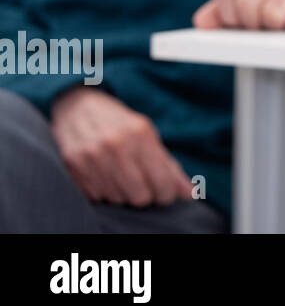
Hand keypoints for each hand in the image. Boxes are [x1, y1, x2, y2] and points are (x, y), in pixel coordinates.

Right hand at [50, 87, 191, 206]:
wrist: (76, 106)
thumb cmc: (119, 123)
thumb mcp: (149, 136)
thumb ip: (169, 167)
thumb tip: (191, 193)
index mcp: (140, 134)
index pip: (162, 183)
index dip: (166, 193)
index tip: (164, 191)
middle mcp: (115, 145)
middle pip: (140, 197)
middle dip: (145, 195)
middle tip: (143, 184)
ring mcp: (91, 156)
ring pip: (117, 199)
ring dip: (122, 193)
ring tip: (120, 175)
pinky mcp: (72, 166)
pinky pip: (96, 196)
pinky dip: (103, 191)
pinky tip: (103, 174)